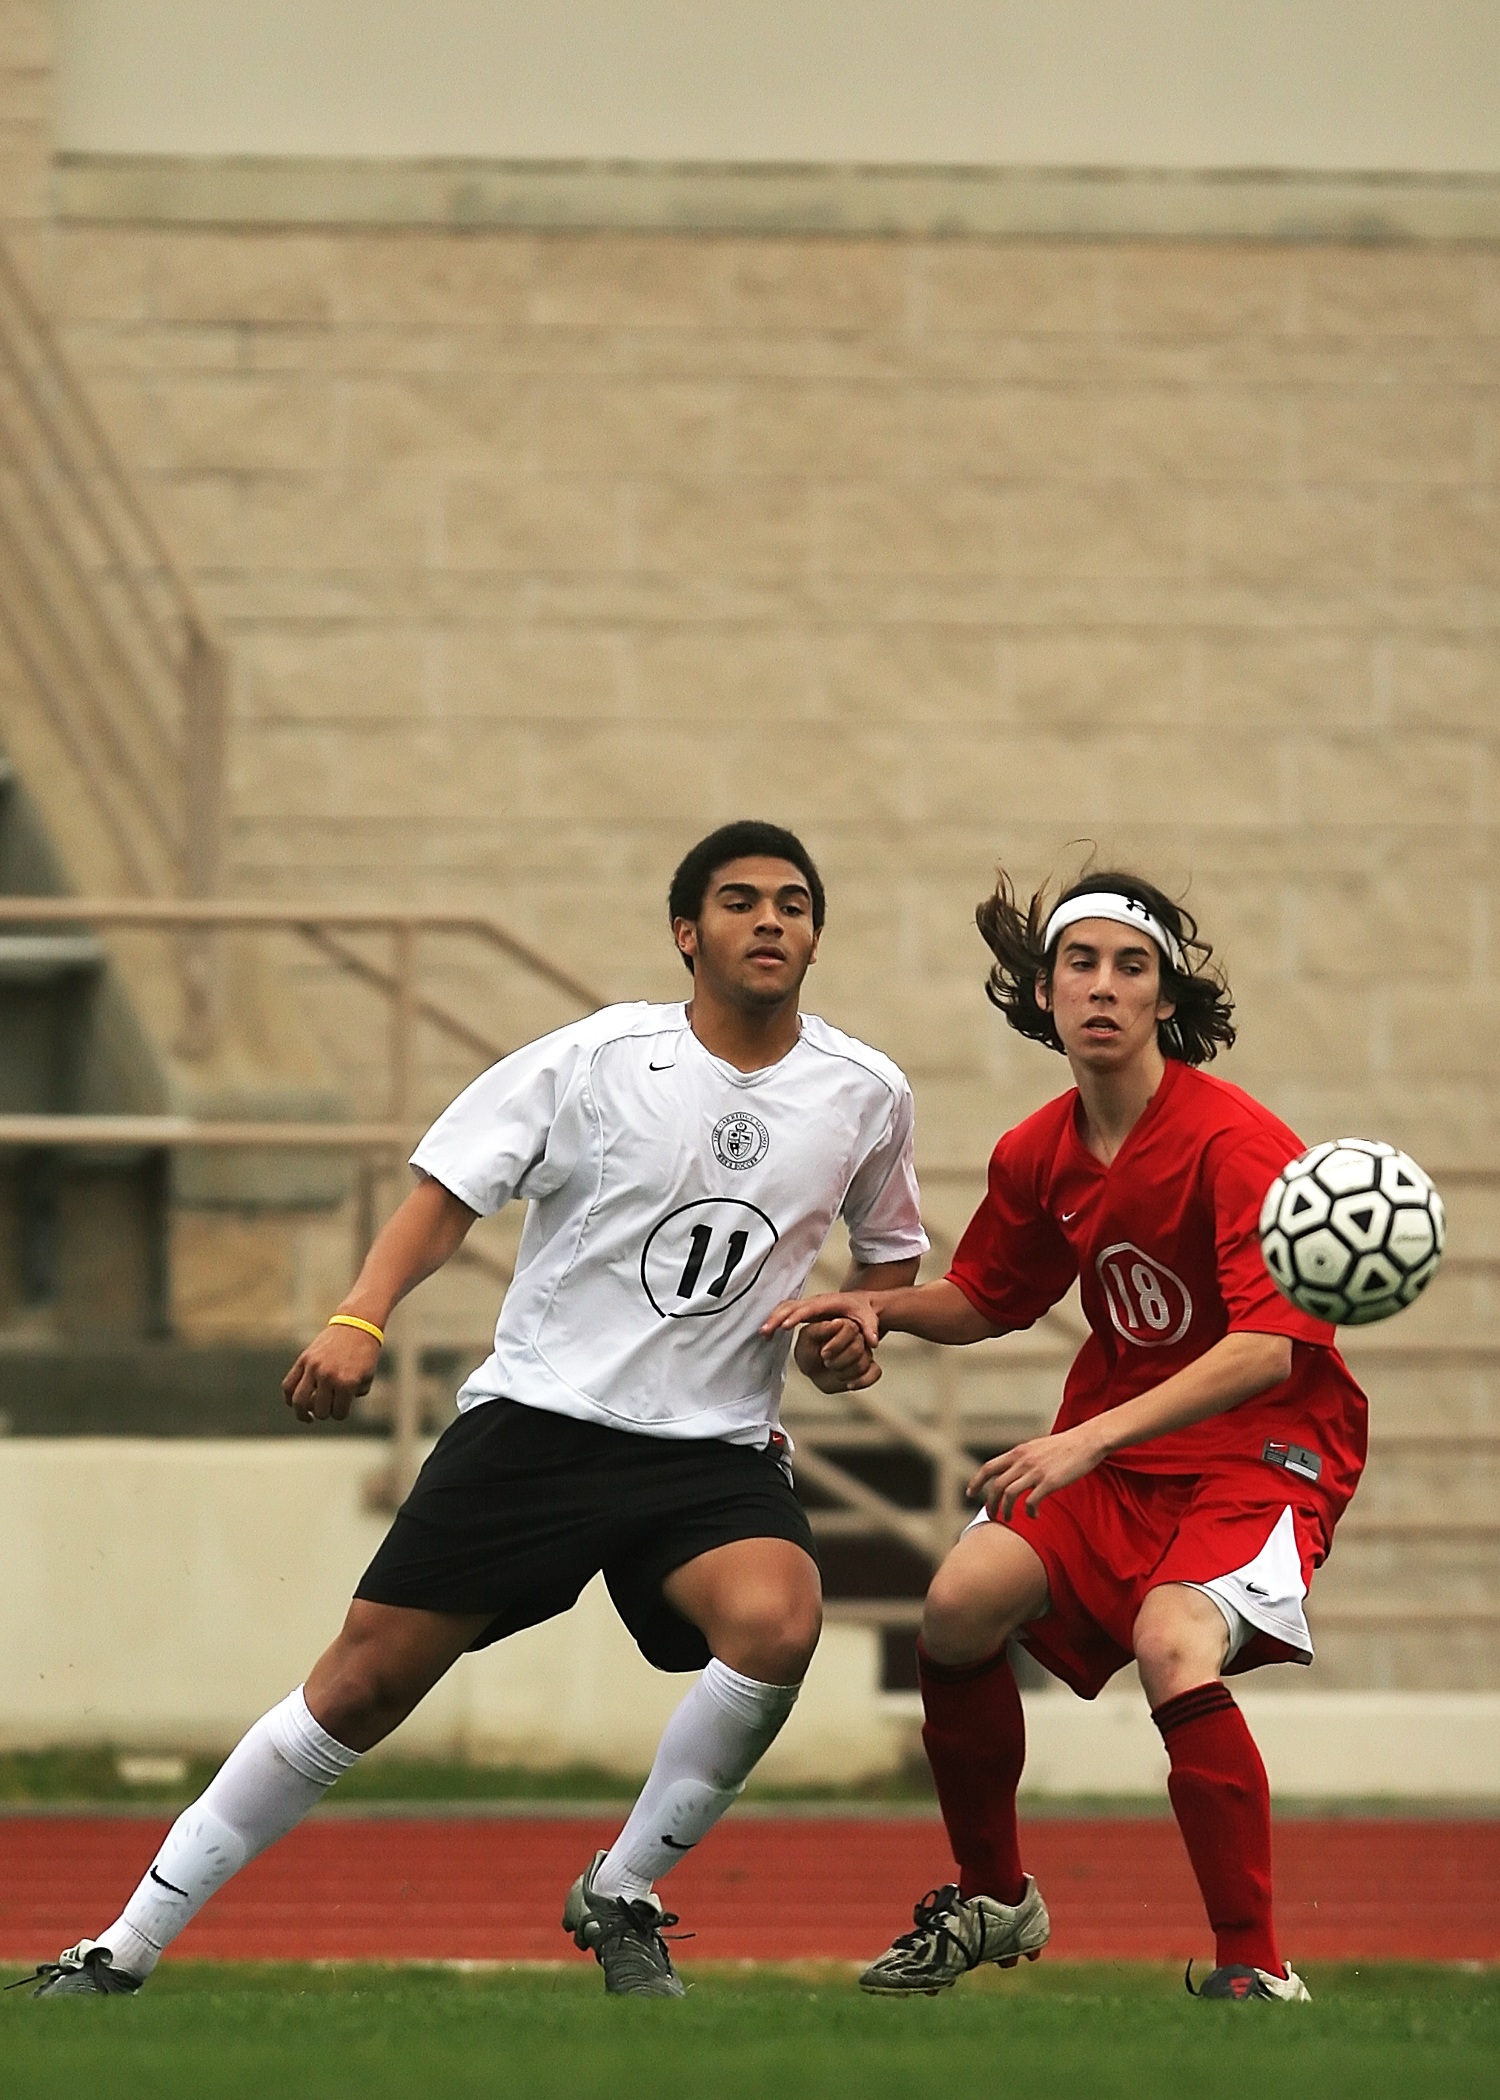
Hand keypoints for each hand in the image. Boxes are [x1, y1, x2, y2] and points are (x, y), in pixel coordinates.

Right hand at [282, 1323, 381, 1423]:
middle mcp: (328, 1376)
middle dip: (325, 1412)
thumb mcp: (366, 1378)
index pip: (338, 1413)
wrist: (357, 1325)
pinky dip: (288, 1398)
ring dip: (302, 1413)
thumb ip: (351, 1397)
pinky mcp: (303, 1359)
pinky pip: (288, 1385)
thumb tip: (329, 1410)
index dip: (342, 1413)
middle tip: (330, 1405)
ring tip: (308, 1416)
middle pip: (319, 1411)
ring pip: (298, 1401)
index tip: (344, 1406)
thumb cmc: (365, 1354)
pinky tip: (294, 1404)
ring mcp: (313, 1367)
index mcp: (346, 1382)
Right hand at [763, 1291, 881, 1351]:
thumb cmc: (864, 1312)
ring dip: (773, 1318)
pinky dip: (776, 1319)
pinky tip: (768, 1333)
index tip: (784, 1326)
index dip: (795, 1317)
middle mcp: (815, 1303)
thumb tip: (873, 1341)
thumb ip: (871, 1330)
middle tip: (765, 1331)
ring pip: (786, 1308)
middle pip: (791, 1306)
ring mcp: (809, 1306)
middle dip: (777, 1317)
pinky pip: (787, 1312)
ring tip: (762, 1333)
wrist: (863, 1304)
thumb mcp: (870, 1319)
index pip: (808, 1309)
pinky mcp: (806, 1311)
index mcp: (828, 1303)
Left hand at [794, 1316, 881, 1392]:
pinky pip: (876, 1373)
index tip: (823, 1353)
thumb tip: (838, 1322)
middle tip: (827, 1362)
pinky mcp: (870, 1367)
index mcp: (844, 1324)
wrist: (812, 1370)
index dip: (836, 1344)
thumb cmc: (809, 1350)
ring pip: (863, 1363)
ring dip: (844, 1373)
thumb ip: (821, 1329)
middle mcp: (858, 1336)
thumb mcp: (807, 1337)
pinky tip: (849, 1384)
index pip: (850, 1329)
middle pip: (857, 1349)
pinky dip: (862, 1381)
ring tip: (834, 1370)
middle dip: (838, 1361)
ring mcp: (866, 1352)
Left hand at [968, 1422, 1106, 1521]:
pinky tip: (1034, 1515)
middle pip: (996, 1485)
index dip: (976, 1482)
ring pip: (1009, 1495)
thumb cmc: (1064, 1446)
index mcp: (1018, 1452)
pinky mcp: (1049, 1482)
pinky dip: (1028, 1512)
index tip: (970, 1494)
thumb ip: (1022, 1458)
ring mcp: (1035, 1471)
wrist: (1086, 1441)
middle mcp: (1023, 1461)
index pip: (989, 1467)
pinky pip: (1031, 1501)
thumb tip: (1012, 1471)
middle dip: (990, 1503)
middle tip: (991, 1515)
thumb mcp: (1036, 1447)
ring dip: (1006, 1511)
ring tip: (1009, 1519)